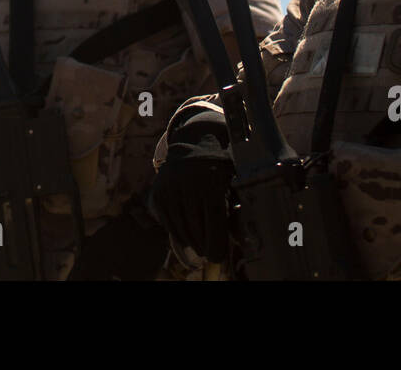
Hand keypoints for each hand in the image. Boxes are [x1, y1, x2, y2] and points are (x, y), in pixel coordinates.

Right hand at [148, 110, 234, 263]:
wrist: (195, 143)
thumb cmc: (222, 167)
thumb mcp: (234, 180)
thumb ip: (237, 208)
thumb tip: (241, 240)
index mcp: (212, 180)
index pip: (214, 221)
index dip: (216, 243)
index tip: (217, 256)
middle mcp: (189, 184)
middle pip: (197, 229)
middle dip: (205, 245)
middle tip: (210, 253)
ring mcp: (171, 188)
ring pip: (182, 229)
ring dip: (192, 242)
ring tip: (200, 246)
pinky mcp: (159, 193)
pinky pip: (169, 223)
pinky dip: (179, 234)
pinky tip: (188, 236)